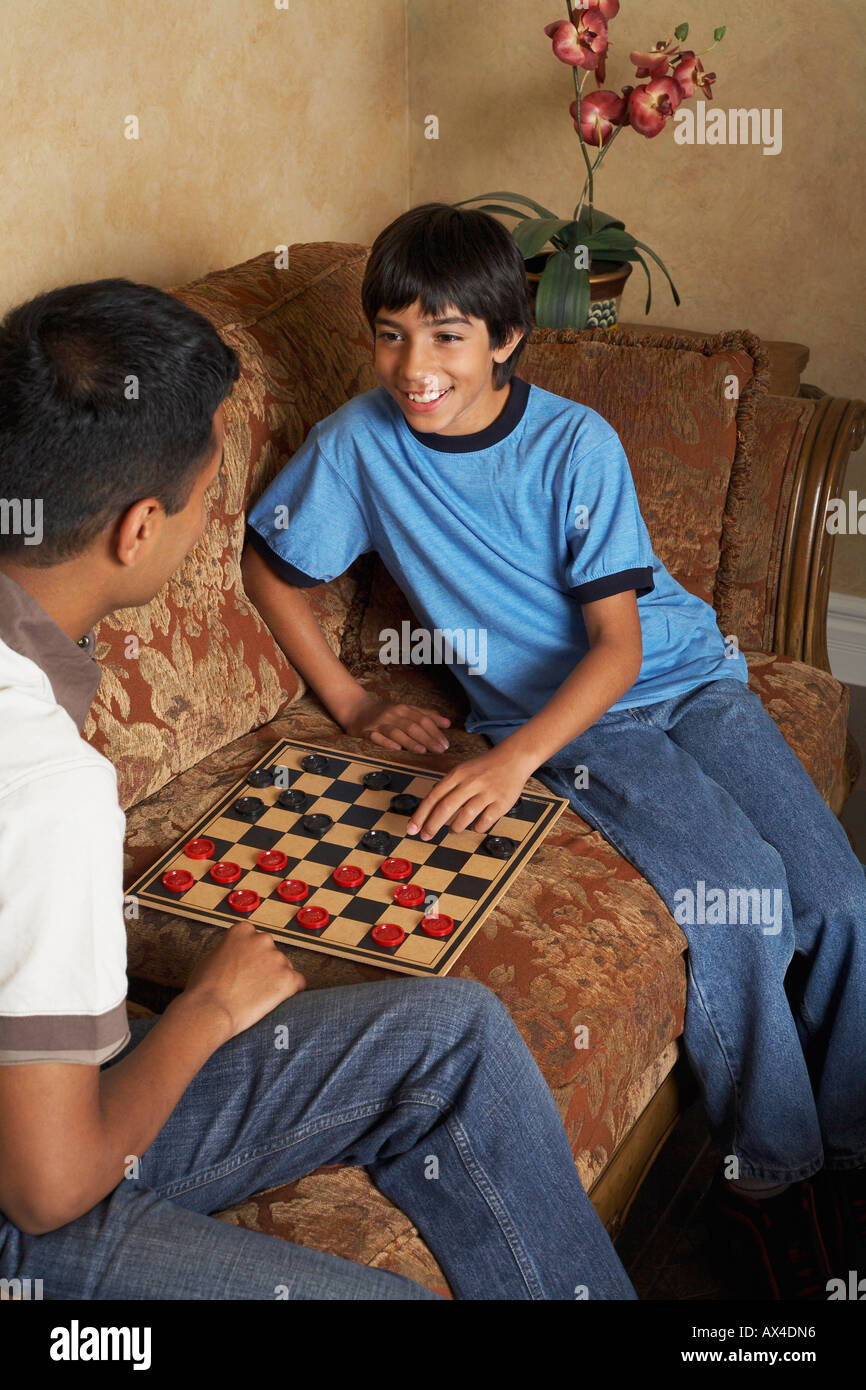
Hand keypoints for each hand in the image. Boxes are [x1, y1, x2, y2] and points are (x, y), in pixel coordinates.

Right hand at [182, 921, 305, 1040]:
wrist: (209, 1010)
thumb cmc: (204, 989)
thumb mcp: (211, 958)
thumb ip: (229, 951)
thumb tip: (237, 958)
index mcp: (243, 931)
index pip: (255, 939)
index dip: (251, 957)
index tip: (246, 968)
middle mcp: (263, 939)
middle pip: (271, 952)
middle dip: (265, 967)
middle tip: (252, 986)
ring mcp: (277, 958)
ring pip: (284, 968)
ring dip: (276, 980)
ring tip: (258, 997)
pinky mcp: (288, 978)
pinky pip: (298, 983)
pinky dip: (291, 992)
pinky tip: (276, 1001)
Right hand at [341, 692, 450, 754]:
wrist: (357, 709)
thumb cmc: (385, 712)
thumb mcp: (406, 710)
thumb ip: (427, 715)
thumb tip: (447, 723)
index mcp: (403, 709)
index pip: (423, 720)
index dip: (435, 732)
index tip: (445, 743)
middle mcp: (392, 714)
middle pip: (412, 726)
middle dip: (427, 738)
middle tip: (439, 750)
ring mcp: (379, 723)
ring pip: (396, 732)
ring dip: (410, 741)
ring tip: (422, 750)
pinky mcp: (366, 731)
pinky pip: (376, 737)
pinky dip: (386, 742)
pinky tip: (396, 748)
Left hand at [406, 747, 531, 840]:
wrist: (513, 758)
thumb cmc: (483, 767)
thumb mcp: (462, 770)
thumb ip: (447, 787)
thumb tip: (428, 810)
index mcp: (458, 774)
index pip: (434, 796)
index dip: (421, 814)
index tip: (412, 828)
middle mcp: (471, 782)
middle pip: (446, 807)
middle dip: (432, 825)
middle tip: (425, 836)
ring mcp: (487, 793)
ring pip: (465, 816)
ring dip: (455, 827)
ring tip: (452, 830)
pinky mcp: (502, 802)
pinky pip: (484, 822)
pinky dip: (477, 828)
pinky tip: (474, 826)